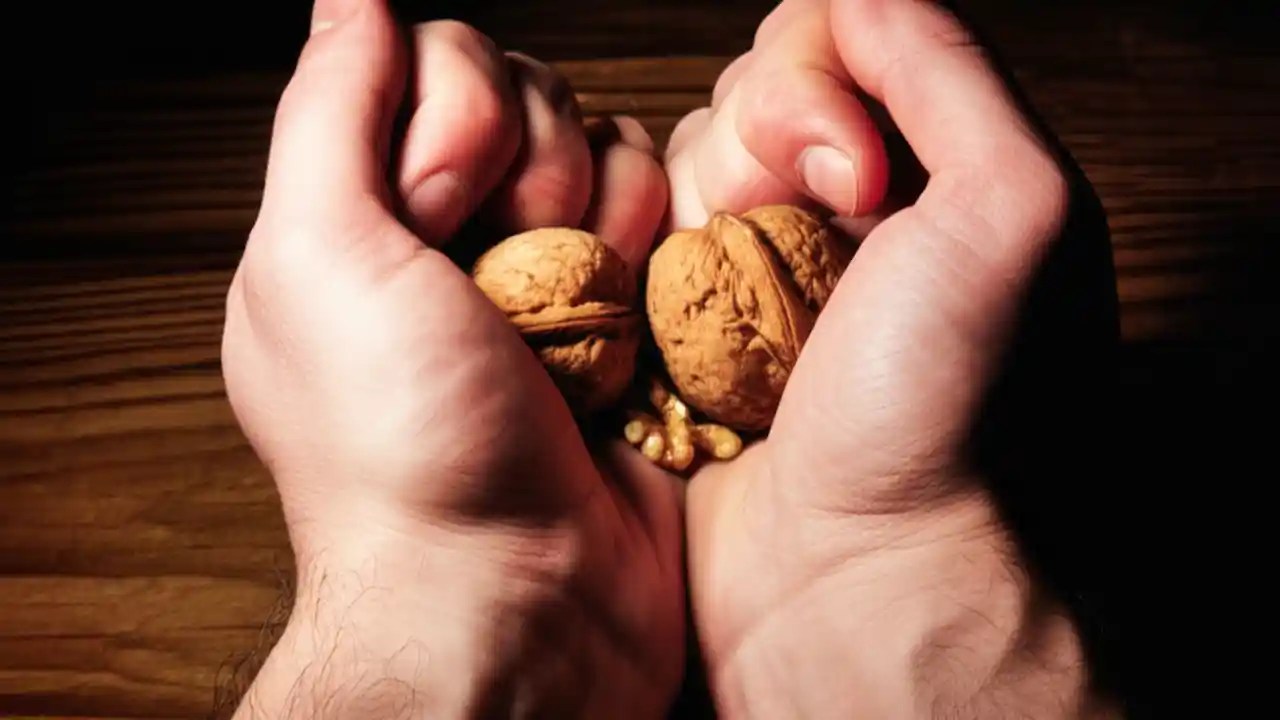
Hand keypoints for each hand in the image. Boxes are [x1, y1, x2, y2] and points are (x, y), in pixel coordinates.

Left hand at [221, 1, 680, 715]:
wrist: (518, 598)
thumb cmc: (406, 453)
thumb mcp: (321, 261)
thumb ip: (329, 111)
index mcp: (362, 217)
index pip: (431, 62)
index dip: (457, 111)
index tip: (441, 211)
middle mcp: (452, 235)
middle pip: (526, 92)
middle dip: (530, 169)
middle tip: (510, 273)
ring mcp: (547, 270)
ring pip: (602, 143)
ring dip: (599, 214)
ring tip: (575, 314)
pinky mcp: (628, 308)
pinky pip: (661, 208)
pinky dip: (652, 247)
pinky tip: (627, 318)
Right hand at [667, 0, 1119, 715]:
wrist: (862, 585)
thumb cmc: (955, 415)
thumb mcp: (1013, 208)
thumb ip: (944, 69)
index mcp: (934, 178)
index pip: (833, 43)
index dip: (812, 87)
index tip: (849, 180)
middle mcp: (847, 219)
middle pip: (746, 98)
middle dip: (756, 156)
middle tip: (804, 249)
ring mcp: (759, 273)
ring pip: (682, 167)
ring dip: (700, 222)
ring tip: (744, 317)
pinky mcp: (685, 329)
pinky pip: (636, 241)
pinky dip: (645, 262)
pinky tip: (682, 328)